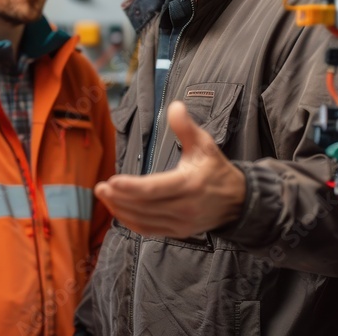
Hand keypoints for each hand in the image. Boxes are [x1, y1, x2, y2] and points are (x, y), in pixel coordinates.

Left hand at [94, 101, 245, 238]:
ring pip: (143, 220)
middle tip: (99, 187)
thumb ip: (186, 127)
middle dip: (119, 198)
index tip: (111, 181)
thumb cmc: (216, 169)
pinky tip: (117, 209)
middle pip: (144, 206)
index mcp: (189, 185)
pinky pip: (147, 230)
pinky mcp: (177, 232)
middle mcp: (184, 207)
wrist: (238, 201)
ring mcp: (180, 223)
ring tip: (104, 195)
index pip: (153, 189)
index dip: (130, 187)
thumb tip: (175, 105)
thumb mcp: (204, 144)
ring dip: (120, 209)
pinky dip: (129, 221)